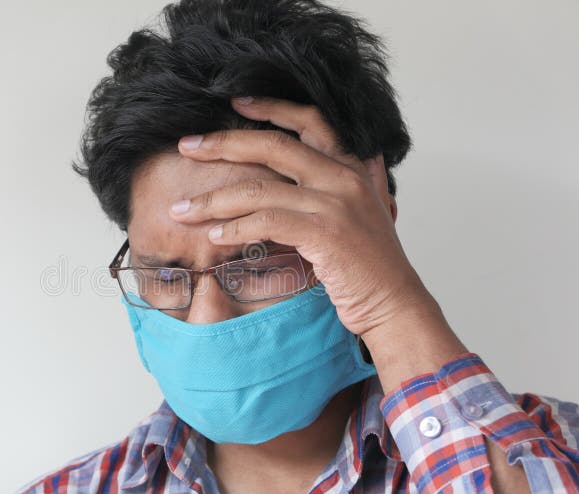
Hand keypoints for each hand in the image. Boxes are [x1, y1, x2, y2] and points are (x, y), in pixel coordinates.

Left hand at [170, 96, 435, 338]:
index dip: (271, 107)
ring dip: (213, 200)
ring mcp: (335, 203)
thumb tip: (321, 171)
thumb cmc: (370, 266)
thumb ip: (345, 185)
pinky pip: (266, 221)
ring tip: (183, 211)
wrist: (395, 305)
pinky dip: (235, 228)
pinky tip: (215, 236)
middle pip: (272, 145)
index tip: (235, 103)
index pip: (309, 120)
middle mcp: (344, 177)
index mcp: (352, 167)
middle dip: (223, 144)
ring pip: (259, 189)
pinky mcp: (325, 233)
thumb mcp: (363, 212)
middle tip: (187, 146)